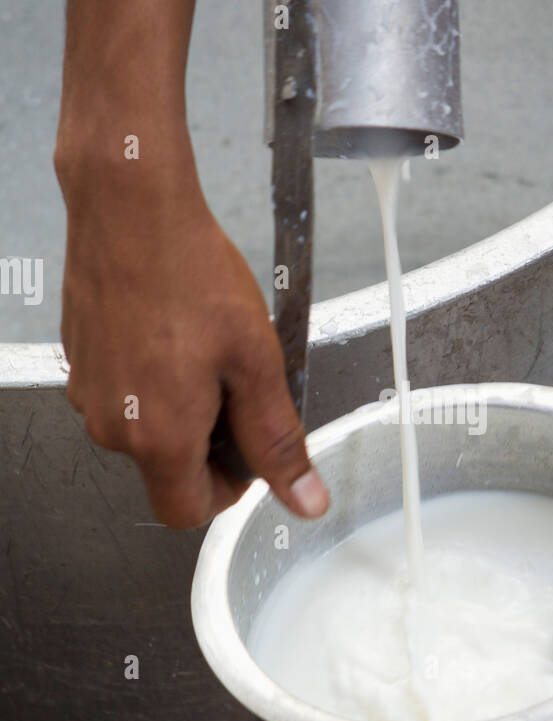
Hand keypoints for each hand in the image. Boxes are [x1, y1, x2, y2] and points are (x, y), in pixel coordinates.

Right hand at [56, 131, 328, 527]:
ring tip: (204, 349)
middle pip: (165, 470)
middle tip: (234, 384)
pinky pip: (122, 393)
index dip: (227, 492)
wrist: (131, 208)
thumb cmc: (190, 275)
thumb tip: (304, 499)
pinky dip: (150, 379)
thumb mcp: (256, 363)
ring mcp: (88, 393)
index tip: (247, 454)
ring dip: (179, 408)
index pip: (187, 512)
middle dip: (206, 443)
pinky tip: (172, 332)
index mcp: (158, 437)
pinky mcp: (79, 361)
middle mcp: (112, 424)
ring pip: (143, 429)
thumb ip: (277, 439)